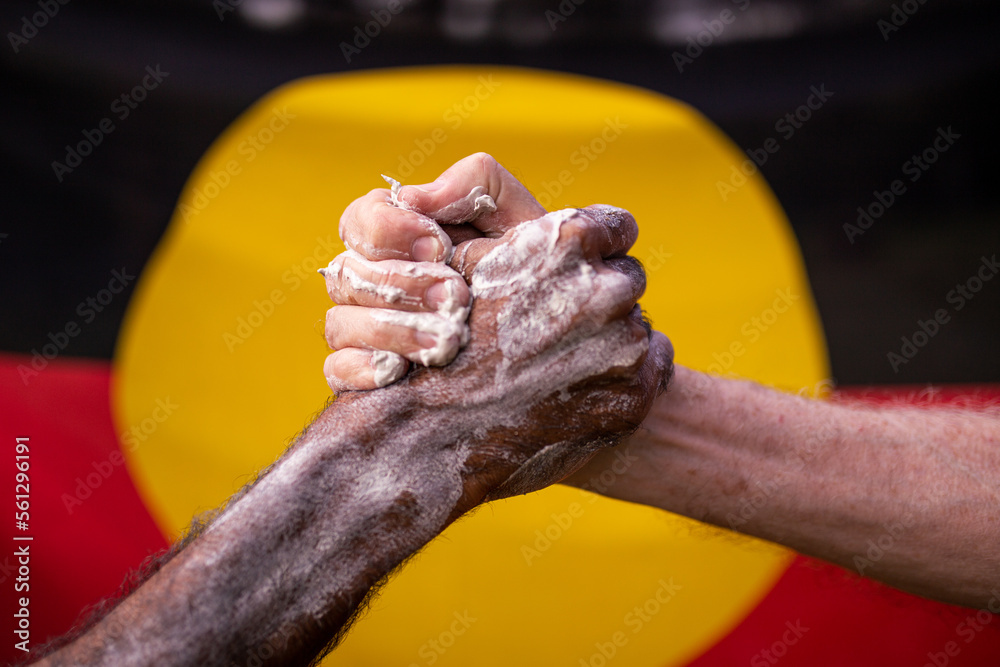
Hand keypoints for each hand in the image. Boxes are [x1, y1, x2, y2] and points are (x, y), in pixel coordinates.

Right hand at [321, 153, 547, 391]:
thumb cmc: (527, 267)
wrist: (550, 326)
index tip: (440, 247)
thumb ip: (474, 183)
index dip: (388, 231)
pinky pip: (338, 370)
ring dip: (392, 330)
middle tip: (455, 296)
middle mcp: (372, 280)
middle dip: (401, 284)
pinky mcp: (367, 372)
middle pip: (344, 275)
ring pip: (339, 323)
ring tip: (447, 340)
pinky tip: (405, 371)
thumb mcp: (515, 216)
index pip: (358, 221)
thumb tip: (415, 196)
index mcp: (397, 236)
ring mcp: (364, 328)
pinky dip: (364, 368)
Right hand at [323, 153, 672, 499]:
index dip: (594, 246)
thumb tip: (556, 217)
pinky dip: (617, 381)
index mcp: (569, 241)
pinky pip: (648, 373)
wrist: (426, 434)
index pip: (617, 227)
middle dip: (599, 297)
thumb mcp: (460, 255)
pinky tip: (572, 393)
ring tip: (552, 366)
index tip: (575, 268)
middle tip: (552, 325)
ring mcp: (624, 347)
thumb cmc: (435, 337)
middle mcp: (607, 289)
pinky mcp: (632, 398)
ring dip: (606, 342)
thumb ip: (507, 220)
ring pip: (635, 330)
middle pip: (627, 279)